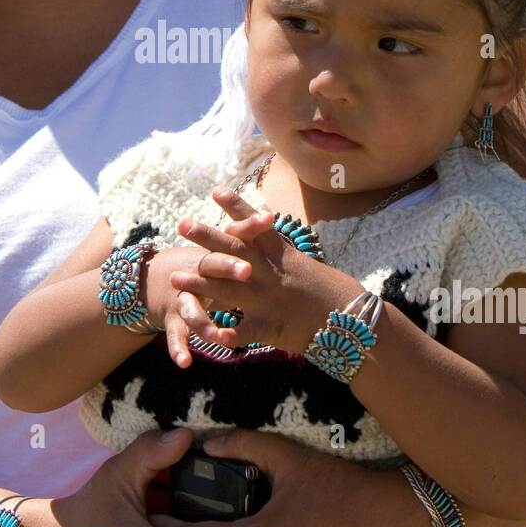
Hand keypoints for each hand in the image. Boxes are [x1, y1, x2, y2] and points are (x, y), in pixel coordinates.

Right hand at [147, 207, 277, 365]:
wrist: (157, 277)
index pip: (232, 235)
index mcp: (213, 252)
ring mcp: (182, 295)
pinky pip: (176, 334)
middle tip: (247, 271)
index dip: (249, 227)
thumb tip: (271, 216)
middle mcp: (195, 271)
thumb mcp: (220, 250)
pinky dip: (178, 349)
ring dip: (202, 321)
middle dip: (228, 267)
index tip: (269, 219)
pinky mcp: (172, 318)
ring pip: (191, 307)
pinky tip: (185, 363)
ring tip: (213, 336)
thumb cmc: (205, 265)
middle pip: (211, 266)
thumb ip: (244, 237)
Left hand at [170, 188, 338, 353]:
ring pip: (227, 289)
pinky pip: (243, 331)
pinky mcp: (270, 326)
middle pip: (234, 250)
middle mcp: (271, 273)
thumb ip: (278, 253)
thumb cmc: (328, 291)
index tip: (216, 191)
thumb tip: (264, 235)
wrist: (351, 319)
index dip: (236, 207)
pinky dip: (226, 334)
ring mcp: (268, 300)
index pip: (256, 226)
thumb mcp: (302, 264)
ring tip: (174, 279)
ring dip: (199, 284)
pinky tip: (207, 335)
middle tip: (182, 224)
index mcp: (281, 255)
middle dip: (206, 237)